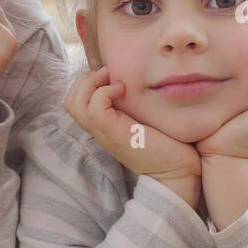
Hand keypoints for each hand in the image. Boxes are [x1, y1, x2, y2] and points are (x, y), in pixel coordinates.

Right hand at [63, 66, 201, 191]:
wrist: (177, 172)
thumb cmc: (170, 145)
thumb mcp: (146, 118)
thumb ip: (135, 104)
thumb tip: (136, 79)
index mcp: (105, 126)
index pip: (76, 101)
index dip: (87, 82)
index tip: (112, 75)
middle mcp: (100, 130)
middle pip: (70, 101)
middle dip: (85, 79)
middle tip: (110, 75)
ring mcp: (104, 133)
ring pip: (74, 103)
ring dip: (91, 83)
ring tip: (115, 81)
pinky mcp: (114, 133)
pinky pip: (94, 108)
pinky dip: (105, 92)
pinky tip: (123, 90)